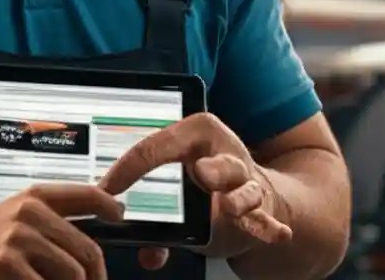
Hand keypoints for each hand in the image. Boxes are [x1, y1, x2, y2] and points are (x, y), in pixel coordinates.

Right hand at [0, 184, 123, 279]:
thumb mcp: (12, 217)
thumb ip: (52, 219)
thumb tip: (107, 214)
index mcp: (32, 199)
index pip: (84, 195)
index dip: (107, 205)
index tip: (119, 215)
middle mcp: (28, 215)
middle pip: (88, 253)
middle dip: (94, 279)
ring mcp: (16, 241)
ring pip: (73, 277)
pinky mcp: (5, 266)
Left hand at [98, 112, 292, 269]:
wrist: (251, 190)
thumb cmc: (202, 183)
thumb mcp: (175, 189)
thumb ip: (158, 220)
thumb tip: (147, 252)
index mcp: (192, 132)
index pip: (156, 146)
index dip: (129, 170)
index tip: (107, 190)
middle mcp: (221, 150)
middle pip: (215, 160)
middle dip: (211, 168)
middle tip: (201, 173)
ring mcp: (243, 178)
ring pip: (242, 185)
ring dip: (236, 198)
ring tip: (228, 205)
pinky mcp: (261, 204)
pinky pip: (264, 216)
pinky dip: (268, 225)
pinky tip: (277, 233)